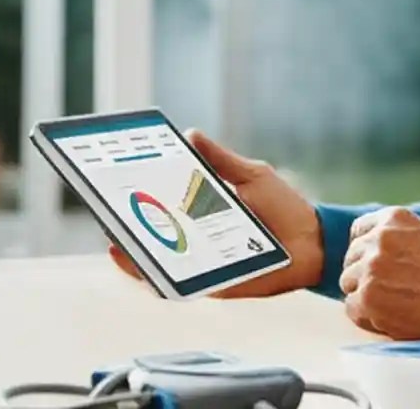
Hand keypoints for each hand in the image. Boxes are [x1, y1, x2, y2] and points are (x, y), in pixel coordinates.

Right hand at [108, 130, 324, 297]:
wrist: (313, 240)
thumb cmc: (284, 206)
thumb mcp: (251, 175)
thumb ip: (220, 160)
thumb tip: (190, 134)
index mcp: (201, 208)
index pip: (160, 201)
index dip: (135, 192)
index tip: (111, 177)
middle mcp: (194, 235)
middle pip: (151, 231)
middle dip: (125, 220)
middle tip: (106, 206)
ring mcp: (199, 261)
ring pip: (155, 261)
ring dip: (131, 254)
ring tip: (115, 238)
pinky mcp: (209, 284)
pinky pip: (176, 285)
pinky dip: (155, 278)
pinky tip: (143, 265)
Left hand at [339, 206, 419, 338]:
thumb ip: (396, 237)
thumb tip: (365, 246)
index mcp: (394, 218)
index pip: (359, 230)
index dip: (367, 251)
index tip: (382, 266)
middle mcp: (379, 238)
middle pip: (351, 259)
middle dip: (366, 275)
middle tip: (394, 290)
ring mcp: (371, 268)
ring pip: (348, 283)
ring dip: (366, 296)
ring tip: (396, 303)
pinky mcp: (367, 297)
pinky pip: (352, 308)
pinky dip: (368, 317)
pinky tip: (393, 316)